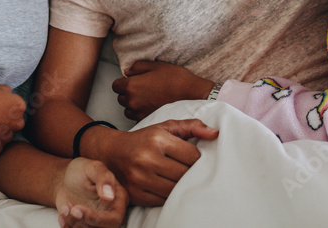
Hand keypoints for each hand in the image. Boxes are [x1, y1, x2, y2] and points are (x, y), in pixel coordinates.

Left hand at [56, 158, 128, 227]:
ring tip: (66, 207)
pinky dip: (68, 227)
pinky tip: (62, 215)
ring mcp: (99, 220)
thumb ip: (103, 178)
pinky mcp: (86, 225)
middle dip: (85, 222)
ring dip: (74, 223)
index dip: (97, 218)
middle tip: (72, 210)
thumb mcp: (92, 167)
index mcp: (119, 198)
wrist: (66, 179)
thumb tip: (109, 196)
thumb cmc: (82, 171)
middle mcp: (112, 212)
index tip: (77, 208)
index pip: (114, 218)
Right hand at [97, 119, 218, 206]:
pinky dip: (167, 195)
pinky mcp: (135, 194)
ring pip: (175, 189)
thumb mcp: (166, 127)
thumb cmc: (144, 139)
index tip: (192, 158)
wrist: (112, 152)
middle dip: (190, 172)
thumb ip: (192, 126)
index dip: (196, 158)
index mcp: (157, 140)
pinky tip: (166, 185)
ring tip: (178, 177)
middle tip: (187, 169)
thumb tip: (215, 133)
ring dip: (180, 185)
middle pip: (184, 174)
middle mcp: (147, 159)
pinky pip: (162, 200)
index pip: (192, 156)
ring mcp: (140, 179)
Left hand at [112, 61, 213, 120]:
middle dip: (128, 93)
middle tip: (142, 88)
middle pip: (121, 98)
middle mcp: (132, 101)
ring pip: (128, 109)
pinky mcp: (148, 120)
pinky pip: (138, 117)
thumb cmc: (176, 79)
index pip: (116, 85)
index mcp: (132, 86)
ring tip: (147, 98)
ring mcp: (139, 112)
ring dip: (133, 104)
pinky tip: (152, 106)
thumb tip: (127, 71)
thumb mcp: (157, 66)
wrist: (193, 95)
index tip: (131, 81)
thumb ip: (138, 67)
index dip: (123, 82)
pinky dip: (141, 113)